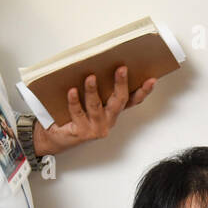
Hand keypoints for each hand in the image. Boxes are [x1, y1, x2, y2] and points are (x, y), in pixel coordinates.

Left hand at [32, 66, 156, 156]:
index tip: (150, 80)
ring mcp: (96, 128)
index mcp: (112, 114)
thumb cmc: (71, 118)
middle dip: (121, 84)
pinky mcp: (82, 132)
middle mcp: (107, 121)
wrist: (57, 138)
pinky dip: (74, 101)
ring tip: (91, 77)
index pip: (132, 102)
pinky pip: (77, 112)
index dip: (143, 92)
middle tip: (121, 69)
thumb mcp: (88, 105)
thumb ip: (95, 92)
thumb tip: (95, 68)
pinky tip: (72, 91)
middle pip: (118, 102)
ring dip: (93, 91)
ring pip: (96, 106)